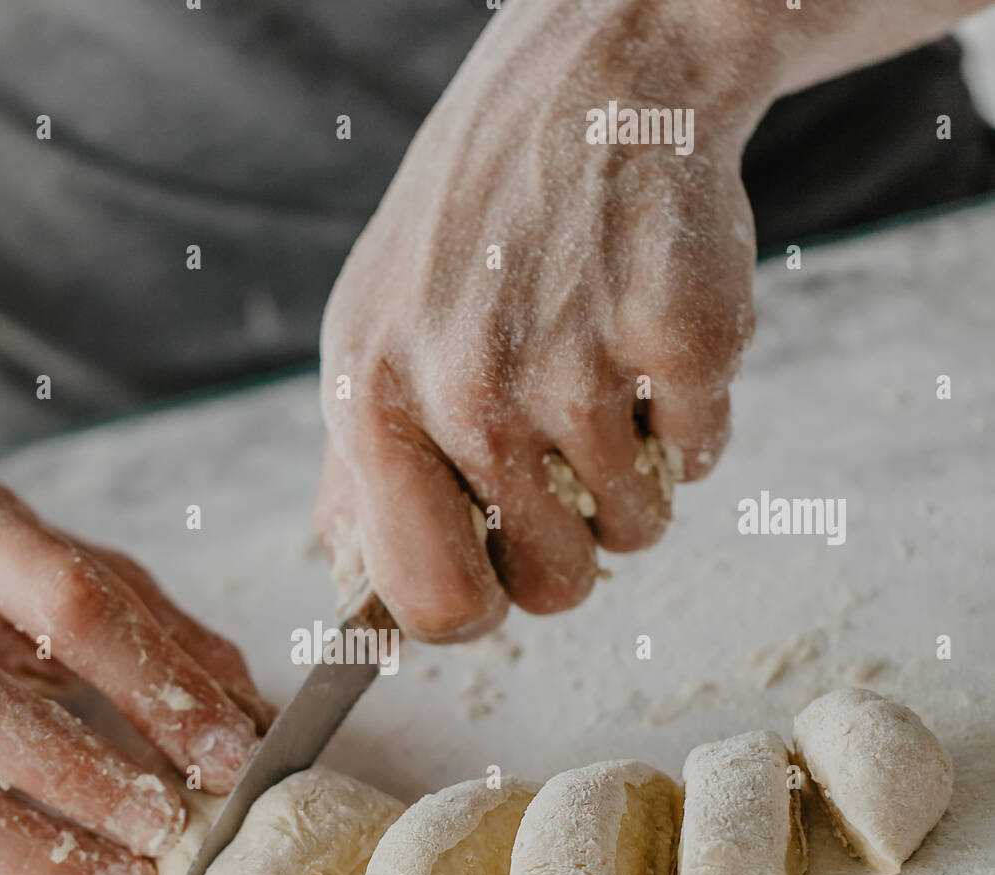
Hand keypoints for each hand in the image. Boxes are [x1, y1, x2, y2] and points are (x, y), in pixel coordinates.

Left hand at [317, 0, 775, 639]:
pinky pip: (704, 457)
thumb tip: (356, 596)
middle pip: (551, 590)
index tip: (495, 580)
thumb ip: (359, 475)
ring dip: (635, 475)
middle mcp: (464, 390)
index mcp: (375, 403)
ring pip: (638, 530)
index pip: (429, 601)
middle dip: (571, 546)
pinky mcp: (679, 333)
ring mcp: (575, 362)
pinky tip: (649, 335)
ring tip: (603, 374)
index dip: (475, 609)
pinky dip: (692, 416)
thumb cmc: (473, 227)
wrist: (592, 78)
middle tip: (565, 461)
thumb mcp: (371, 337)